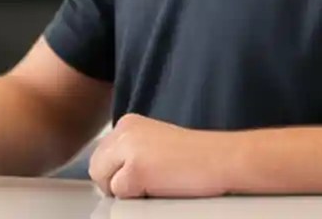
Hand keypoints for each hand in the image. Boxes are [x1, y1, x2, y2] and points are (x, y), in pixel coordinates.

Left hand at [88, 113, 233, 198]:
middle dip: (116, 182)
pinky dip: (139, 199)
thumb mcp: (155, 144)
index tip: (147, 171)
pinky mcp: (135, 170)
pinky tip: (162, 186)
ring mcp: (128, 149)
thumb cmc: (197, 157)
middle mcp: (124, 130)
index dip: (120, 173)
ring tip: (157, 182)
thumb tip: (108, 177)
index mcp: (128, 123)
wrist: (224, 159)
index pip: (101, 157)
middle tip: (150, 181)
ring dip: (127, 190)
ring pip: (105, 183)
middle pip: (97, 169)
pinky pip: (121, 196)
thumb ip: (130, 152)